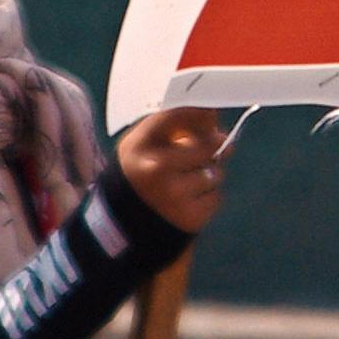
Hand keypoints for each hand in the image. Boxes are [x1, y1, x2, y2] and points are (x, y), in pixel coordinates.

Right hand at [116, 108, 226, 232]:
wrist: (123, 226)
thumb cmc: (140, 176)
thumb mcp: (143, 147)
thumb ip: (173, 128)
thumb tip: (214, 121)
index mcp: (138, 147)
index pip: (176, 116)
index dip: (198, 112)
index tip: (211, 113)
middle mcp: (156, 169)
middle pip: (206, 145)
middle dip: (212, 147)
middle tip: (210, 151)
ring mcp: (175, 195)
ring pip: (215, 173)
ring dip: (210, 175)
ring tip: (189, 182)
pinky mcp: (190, 217)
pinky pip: (215, 197)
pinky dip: (208, 197)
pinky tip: (189, 201)